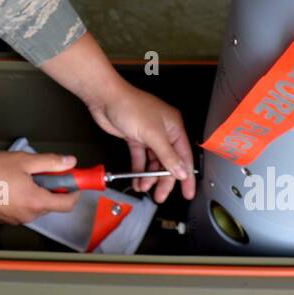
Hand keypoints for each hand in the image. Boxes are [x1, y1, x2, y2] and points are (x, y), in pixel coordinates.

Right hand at [0, 151, 79, 223]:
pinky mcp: (6, 218)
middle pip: (52, 203)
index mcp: (37, 202)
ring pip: (36, 205)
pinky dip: (23, 196)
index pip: (68, 203)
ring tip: (21, 175)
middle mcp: (29, 215)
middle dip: (52, 187)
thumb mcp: (24, 161)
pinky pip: (23, 207)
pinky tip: (10, 183)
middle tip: (43, 170)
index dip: (74, 190)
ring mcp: (17, 219)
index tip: (76, 179)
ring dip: (36, 191)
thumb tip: (69, 163)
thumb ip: (50, 162)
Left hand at [88, 83, 194, 203]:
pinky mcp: (135, 138)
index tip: (187, 192)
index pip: (184, 156)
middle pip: (169, 162)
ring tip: (144, 187)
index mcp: (174, 127)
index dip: (186, 176)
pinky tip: (137, 180)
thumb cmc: (130, 105)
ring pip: (154, 162)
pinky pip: (140, 159)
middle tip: (160, 195)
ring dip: (149, 176)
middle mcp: (163, 132)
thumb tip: (181, 171)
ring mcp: (149, 136)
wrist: (105, 99)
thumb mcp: (153, 134)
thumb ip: (168, 155)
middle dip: (164, 180)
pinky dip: (139, 170)